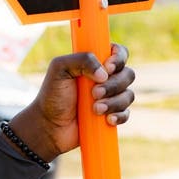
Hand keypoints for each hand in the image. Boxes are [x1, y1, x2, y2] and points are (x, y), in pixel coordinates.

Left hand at [8, 44, 133, 162]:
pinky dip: (119, 116)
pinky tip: (107, 120)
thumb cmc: (52, 95)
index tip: (107, 68)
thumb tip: (104, 73)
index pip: (118, 52)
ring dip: (114, 102)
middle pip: (128, 74)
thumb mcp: (59, 69)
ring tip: (95, 110)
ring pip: (128, 95)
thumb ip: (81, 60)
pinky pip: (126, 113)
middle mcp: (106, 78)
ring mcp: (110, 97)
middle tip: (94, 93)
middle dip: (113, 85)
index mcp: (95, 62)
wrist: (49, 126)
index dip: (118, 58)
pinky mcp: (112, 114)